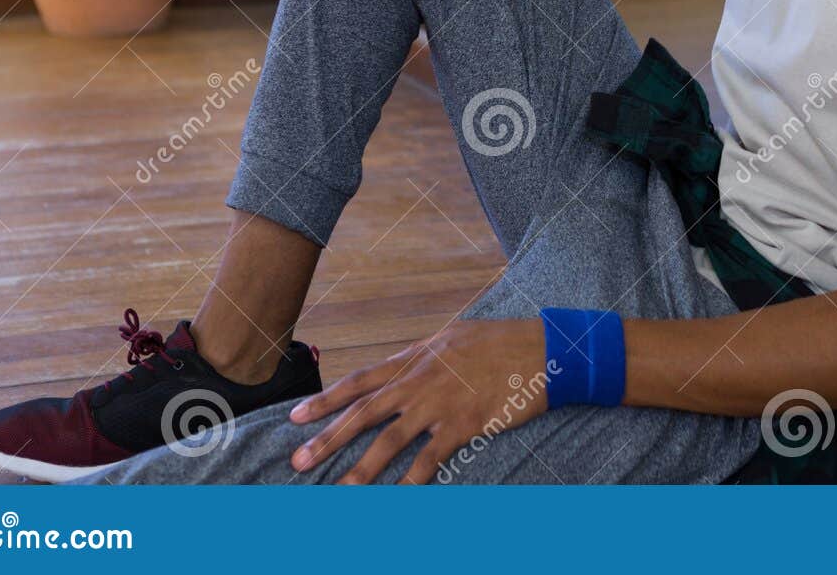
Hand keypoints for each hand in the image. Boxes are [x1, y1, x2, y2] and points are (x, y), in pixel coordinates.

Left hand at [287, 318, 548, 483]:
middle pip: (363, 412)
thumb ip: (422, 356)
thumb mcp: (453, 338)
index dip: (325, 400)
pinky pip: (430, 458)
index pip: (359, 381)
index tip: (295, 417)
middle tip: (299, 461)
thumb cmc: (499, 342)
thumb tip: (400, 367)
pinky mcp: (463, 425)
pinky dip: (412, 481)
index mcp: (415, 358)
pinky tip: (397, 498)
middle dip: (327, 437)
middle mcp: (419, 380)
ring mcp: (440, 403)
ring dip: (361, 469)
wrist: (541, 350)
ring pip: (389, 440)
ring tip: (339, 493)